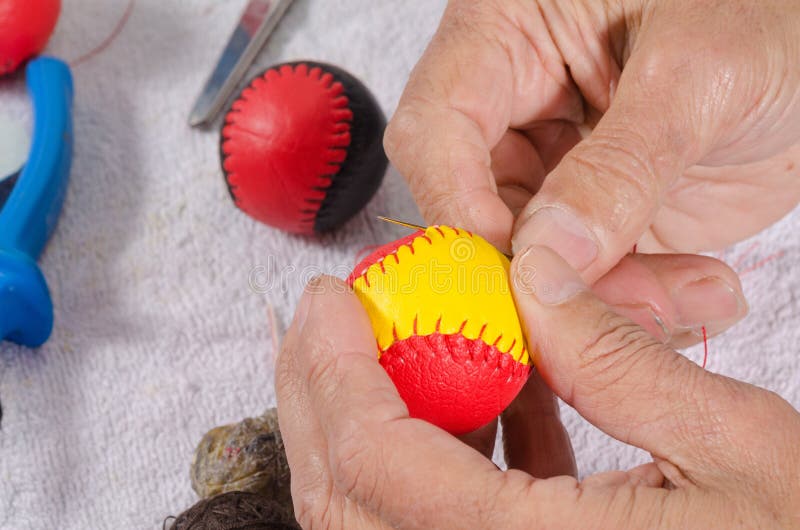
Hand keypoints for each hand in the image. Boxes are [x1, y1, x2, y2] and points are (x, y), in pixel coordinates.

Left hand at [276, 269, 799, 528]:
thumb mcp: (737, 445)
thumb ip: (619, 359)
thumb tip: (534, 278)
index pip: (380, 465)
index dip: (336, 372)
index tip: (329, 299)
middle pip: (349, 501)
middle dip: (320, 397)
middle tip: (323, 324)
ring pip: (379, 512)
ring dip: (367, 420)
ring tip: (386, 348)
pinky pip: (441, 517)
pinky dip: (436, 457)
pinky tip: (481, 404)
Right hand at [384, 0, 799, 275]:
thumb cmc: (770, 13)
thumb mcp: (698, 73)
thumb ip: (619, 166)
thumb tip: (546, 258)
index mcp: (507, 33)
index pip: (436, 127)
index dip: (458, 203)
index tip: (513, 267)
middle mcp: (515, 101)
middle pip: (470, 203)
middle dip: (532, 267)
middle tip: (589, 311)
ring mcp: (553, 163)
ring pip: (528, 255)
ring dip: (592, 296)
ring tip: (676, 299)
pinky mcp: (592, 214)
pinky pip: (582, 276)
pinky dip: (628, 301)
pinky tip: (692, 294)